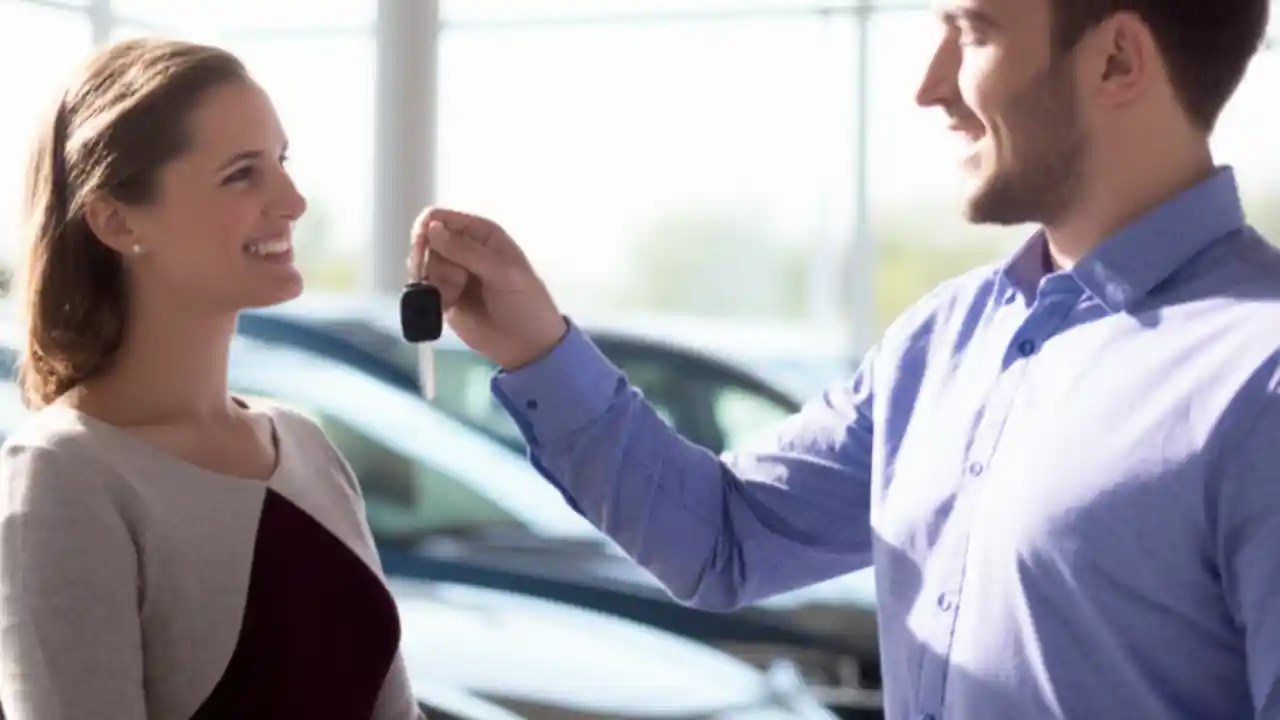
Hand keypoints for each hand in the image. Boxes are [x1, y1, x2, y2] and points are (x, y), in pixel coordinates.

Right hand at [407, 207, 567, 370]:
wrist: (526, 345)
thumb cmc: (524, 302)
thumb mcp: (502, 272)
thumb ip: (466, 251)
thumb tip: (431, 229)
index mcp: (480, 234)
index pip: (440, 218)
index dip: (426, 230)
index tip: (423, 250)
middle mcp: (463, 249)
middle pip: (425, 242)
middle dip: (430, 261)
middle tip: (448, 280)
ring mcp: (452, 273)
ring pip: (423, 266)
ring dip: (435, 282)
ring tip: (454, 297)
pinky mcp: (444, 297)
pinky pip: (423, 289)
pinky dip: (429, 297)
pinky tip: (447, 305)